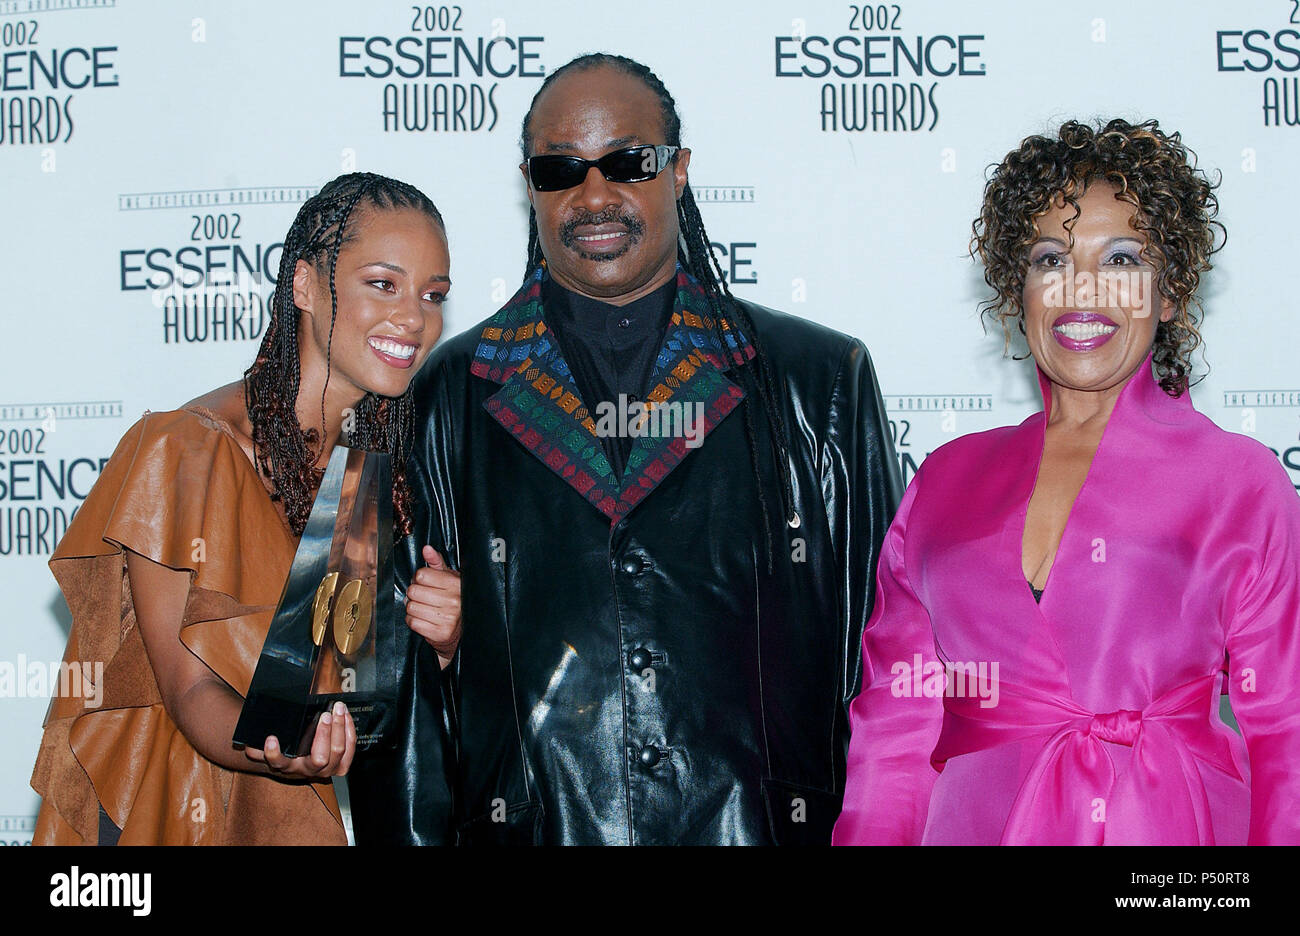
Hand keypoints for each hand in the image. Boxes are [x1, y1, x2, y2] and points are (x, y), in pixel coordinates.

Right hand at [244, 701, 355, 778]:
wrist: (293, 765)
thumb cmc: (282, 750)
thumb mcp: (266, 747)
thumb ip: (256, 745)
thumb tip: (248, 740)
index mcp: (285, 766)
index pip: (278, 763)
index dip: (274, 754)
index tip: (270, 739)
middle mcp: (306, 771)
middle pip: (319, 759)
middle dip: (324, 735)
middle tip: (324, 715)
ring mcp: (325, 770)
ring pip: (338, 753)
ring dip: (340, 729)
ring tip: (337, 709)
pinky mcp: (339, 766)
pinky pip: (349, 749)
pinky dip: (349, 731)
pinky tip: (345, 715)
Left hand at [407, 544, 461, 668]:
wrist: (462, 629)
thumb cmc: (453, 599)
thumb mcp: (449, 578)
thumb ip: (436, 562)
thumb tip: (426, 549)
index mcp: (455, 584)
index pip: (422, 575)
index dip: (419, 578)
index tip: (424, 582)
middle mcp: (453, 601)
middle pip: (413, 591)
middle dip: (414, 593)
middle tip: (423, 595)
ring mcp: (446, 619)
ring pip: (411, 607)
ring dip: (413, 607)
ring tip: (424, 607)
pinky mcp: (439, 633)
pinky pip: (413, 622)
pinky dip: (414, 620)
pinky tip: (423, 618)